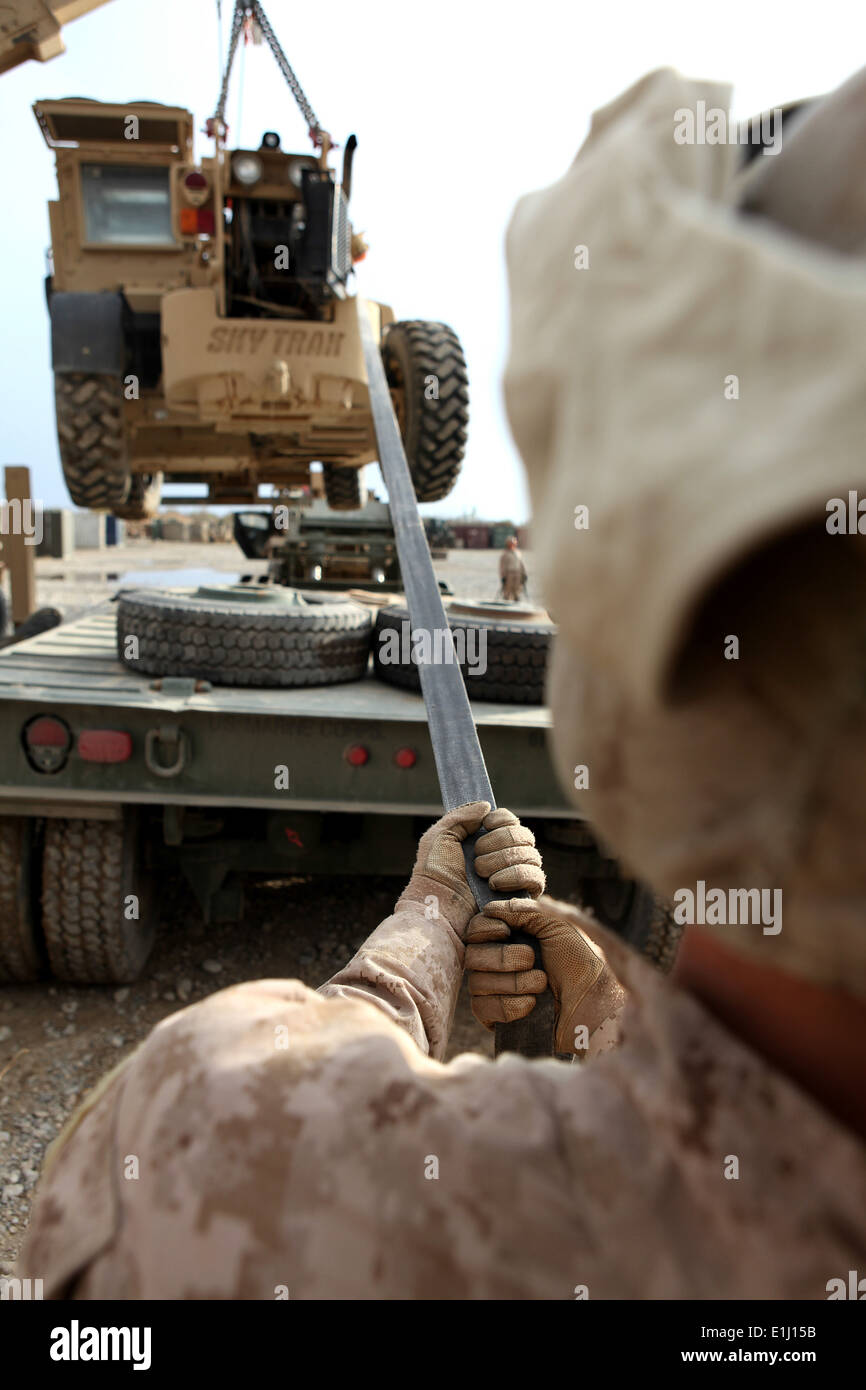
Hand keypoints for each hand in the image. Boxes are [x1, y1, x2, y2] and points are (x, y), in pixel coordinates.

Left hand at [399, 804, 545, 934]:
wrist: (438, 907)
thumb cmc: (434, 875)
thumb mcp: (439, 837)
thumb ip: (461, 816)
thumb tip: (486, 805)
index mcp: (487, 843)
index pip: (510, 822)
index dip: (503, 820)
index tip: (486, 825)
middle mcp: (505, 858)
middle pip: (525, 836)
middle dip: (500, 842)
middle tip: (476, 857)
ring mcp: (516, 879)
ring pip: (532, 856)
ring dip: (504, 860)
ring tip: (482, 874)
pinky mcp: (523, 899)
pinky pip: (536, 879)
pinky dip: (516, 876)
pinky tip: (494, 884)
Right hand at [466, 898, 624, 1054]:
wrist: (593, 1002)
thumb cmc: (579, 960)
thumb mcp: (556, 926)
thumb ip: (525, 911)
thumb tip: (490, 908)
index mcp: (509, 937)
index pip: (475, 929)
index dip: (484, 928)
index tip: (504, 931)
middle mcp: (497, 962)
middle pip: (472, 956)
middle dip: (502, 957)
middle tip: (530, 959)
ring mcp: (495, 990)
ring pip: (476, 983)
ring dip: (513, 982)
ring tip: (541, 983)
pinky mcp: (496, 1017)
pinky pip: (482, 1008)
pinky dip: (509, 1005)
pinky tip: (531, 1004)